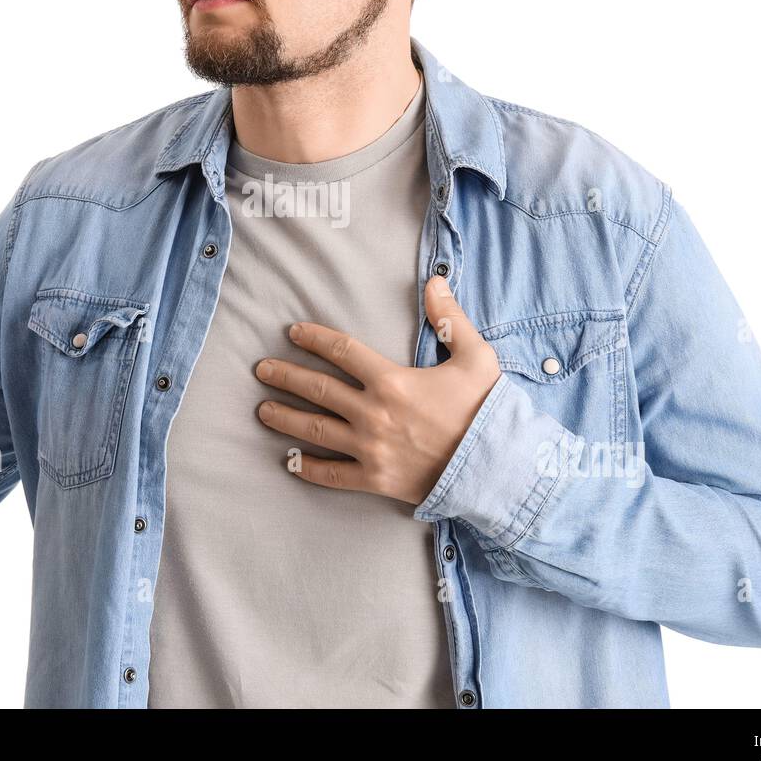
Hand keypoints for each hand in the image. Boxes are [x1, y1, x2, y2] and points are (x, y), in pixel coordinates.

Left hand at [253, 274, 502, 505]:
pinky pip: (332, 474)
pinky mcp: (375, 479)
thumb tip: (434, 281)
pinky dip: (308, 468)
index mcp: (392, 381)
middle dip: (286, 376)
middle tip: (262, 369)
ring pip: (315, 430)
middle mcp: (373, 413)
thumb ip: (451, 318)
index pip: (342, 351)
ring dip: (285, 418)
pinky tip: (289, 461)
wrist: (497, 468)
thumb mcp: (476, 357)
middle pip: (318, 389)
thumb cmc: (486, 411)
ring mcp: (370, 448)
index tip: (293, 333)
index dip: (314, 339)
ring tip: (262, 410)